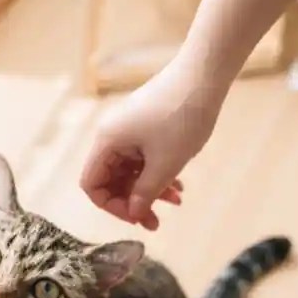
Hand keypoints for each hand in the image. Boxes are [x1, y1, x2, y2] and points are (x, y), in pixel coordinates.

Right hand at [79, 57, 222, 229]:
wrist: (205, 76)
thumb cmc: (182, 116)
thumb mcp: (166, 163)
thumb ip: (146, 193)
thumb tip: (134, 214)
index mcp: (107, 141)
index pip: (92, 183)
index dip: (111, 205)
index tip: (137, 216)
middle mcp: (112, 135)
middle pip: (111, 179)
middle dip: (133, 201)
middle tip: (156, 221)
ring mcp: (130, 129)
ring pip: (131, 171)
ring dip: (150, 190)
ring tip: (176, 202)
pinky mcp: (146, 125)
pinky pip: (144, 158)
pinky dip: (158, 174)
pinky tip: (179, 185)